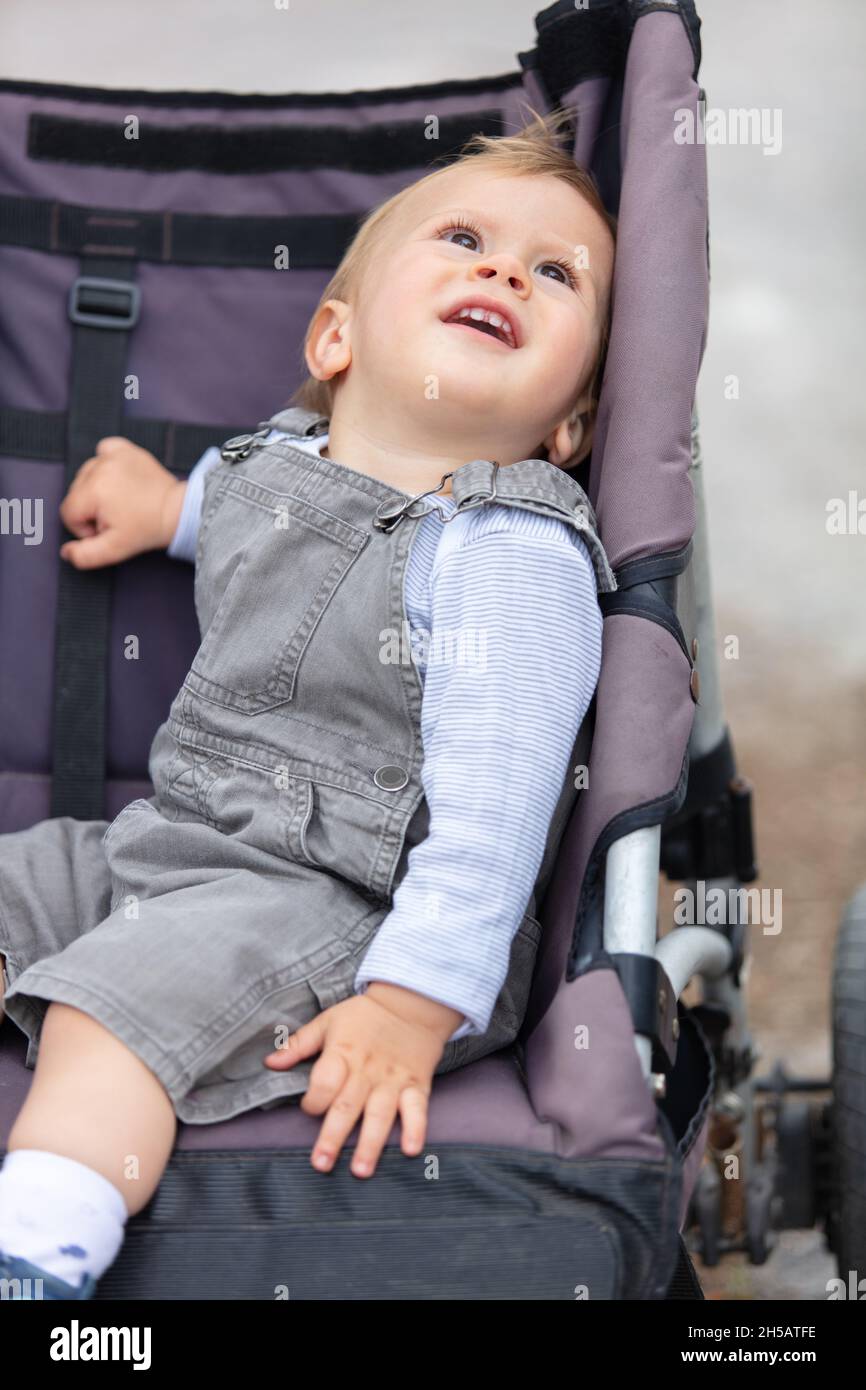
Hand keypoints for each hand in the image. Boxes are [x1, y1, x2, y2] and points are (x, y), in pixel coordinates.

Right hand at [58, 436, 186, 567]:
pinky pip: (102, 451)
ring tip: (119, 501)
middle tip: (116, 517)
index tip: (106, 530)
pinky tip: (117, 479)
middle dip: (90, 510)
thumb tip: (65, 551)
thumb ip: (85, 556)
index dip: (84, 528)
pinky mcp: (124, 449)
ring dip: (96, 490)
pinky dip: (105, 464)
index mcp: (93, 491)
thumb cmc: (147, 529)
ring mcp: (112, 455)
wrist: (177, 511)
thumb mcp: (114, 549)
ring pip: (85, 474)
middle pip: (75, 493)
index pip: (68, 512)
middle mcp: (100, 467)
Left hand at [262, 983, 462, 1177]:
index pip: (324, 1082)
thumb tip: (269, 1062)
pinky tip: (411, 1150)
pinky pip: (417, 1110)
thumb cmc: (364, 1015)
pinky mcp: (416, 1085)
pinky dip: (416, 1130)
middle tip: (322, 1164)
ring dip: (370, 1144)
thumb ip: (298, 1044)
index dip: (314, 1100)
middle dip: (333, 1137)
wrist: (411, 1003)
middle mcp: (367, 1071)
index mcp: (343, 1053)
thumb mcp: (328, 1021)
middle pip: (347, 1106)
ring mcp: (393, 1080)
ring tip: (360, 1171)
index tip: (310, 1109)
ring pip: (380, 1115)